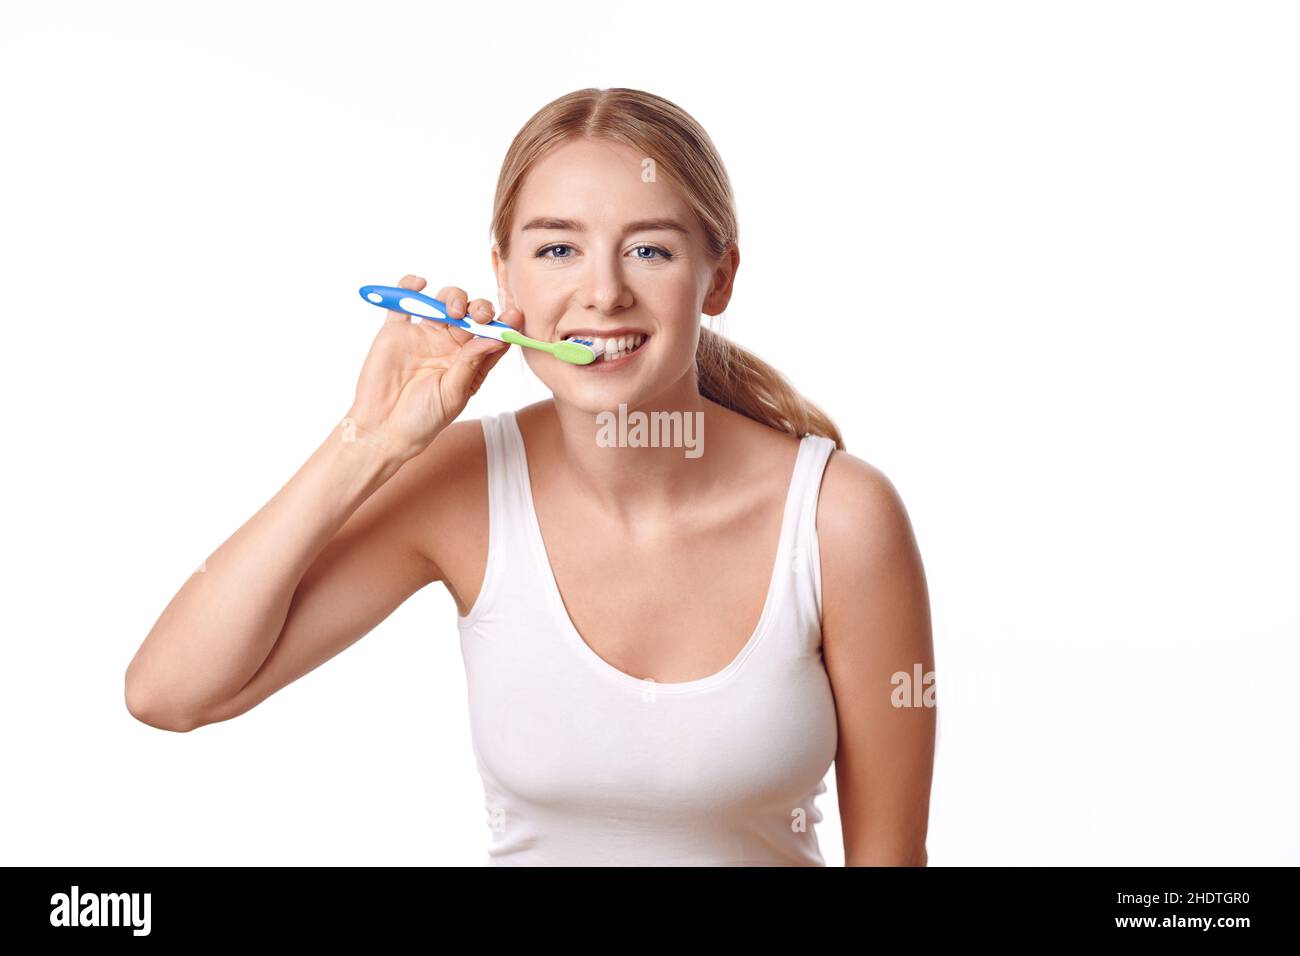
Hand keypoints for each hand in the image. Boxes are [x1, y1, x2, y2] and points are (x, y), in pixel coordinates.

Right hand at [345, 274, 521, 460]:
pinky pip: (404, 302)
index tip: (514, 314)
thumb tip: (495, 339)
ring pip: (444, 302)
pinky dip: (409, 286)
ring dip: (453, 298)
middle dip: (479, 308)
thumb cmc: (423, 419)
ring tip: (452, 311)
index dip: (505, 323)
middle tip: (478, 316)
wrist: (383, 428)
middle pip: (471, 314)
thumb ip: (471, 364)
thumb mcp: (454, 394)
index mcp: (470, 361)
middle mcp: (450, 345)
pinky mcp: (396, 331)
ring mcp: (424, 335)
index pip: (493, 336)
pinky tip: (419, 284)